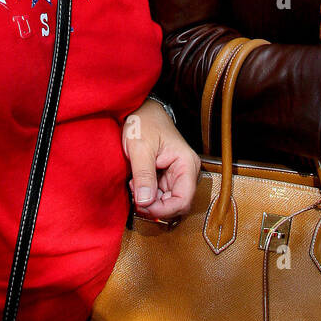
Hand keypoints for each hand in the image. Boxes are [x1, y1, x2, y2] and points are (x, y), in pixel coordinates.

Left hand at [121, 99, 199, 221]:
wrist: (140, 110)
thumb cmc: (144, 122)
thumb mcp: (140, 148)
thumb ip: (143, 176)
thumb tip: (145, 202)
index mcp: (186, 164)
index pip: (183, 200)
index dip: (164, 210)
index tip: (143, 207)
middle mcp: (185, 172)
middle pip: (176, 205)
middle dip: (155, 207)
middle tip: (135, 197)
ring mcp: (176, 175)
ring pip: (167, 202)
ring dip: (149, 201)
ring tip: (134, 186)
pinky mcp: (166, 177)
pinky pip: (160, 195)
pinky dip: (147, 195)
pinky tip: (136, 184)